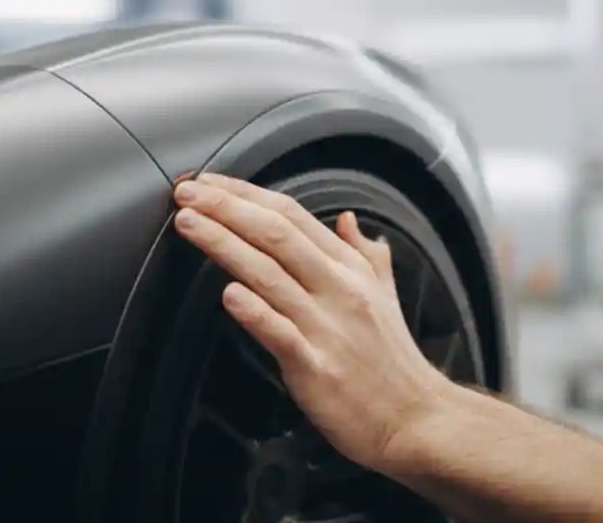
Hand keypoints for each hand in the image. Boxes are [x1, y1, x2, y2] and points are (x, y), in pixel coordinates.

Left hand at [172, 173, 454, 475]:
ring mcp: (326, 327)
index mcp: (350, 268)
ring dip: (224, 244)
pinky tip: (227, 293)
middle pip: (275, 234)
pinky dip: (253, 311)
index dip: (246, 194)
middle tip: (187, 194)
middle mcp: (338, 289)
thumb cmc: (393, 360)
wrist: (415, 419)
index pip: (292, 215)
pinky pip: (280, 333)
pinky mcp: (316, 366)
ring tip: (189, 225)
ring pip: (269, 274)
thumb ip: (364, 253)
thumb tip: (347, 218)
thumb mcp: (385, 294)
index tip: (209, 183)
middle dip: (226, 208)